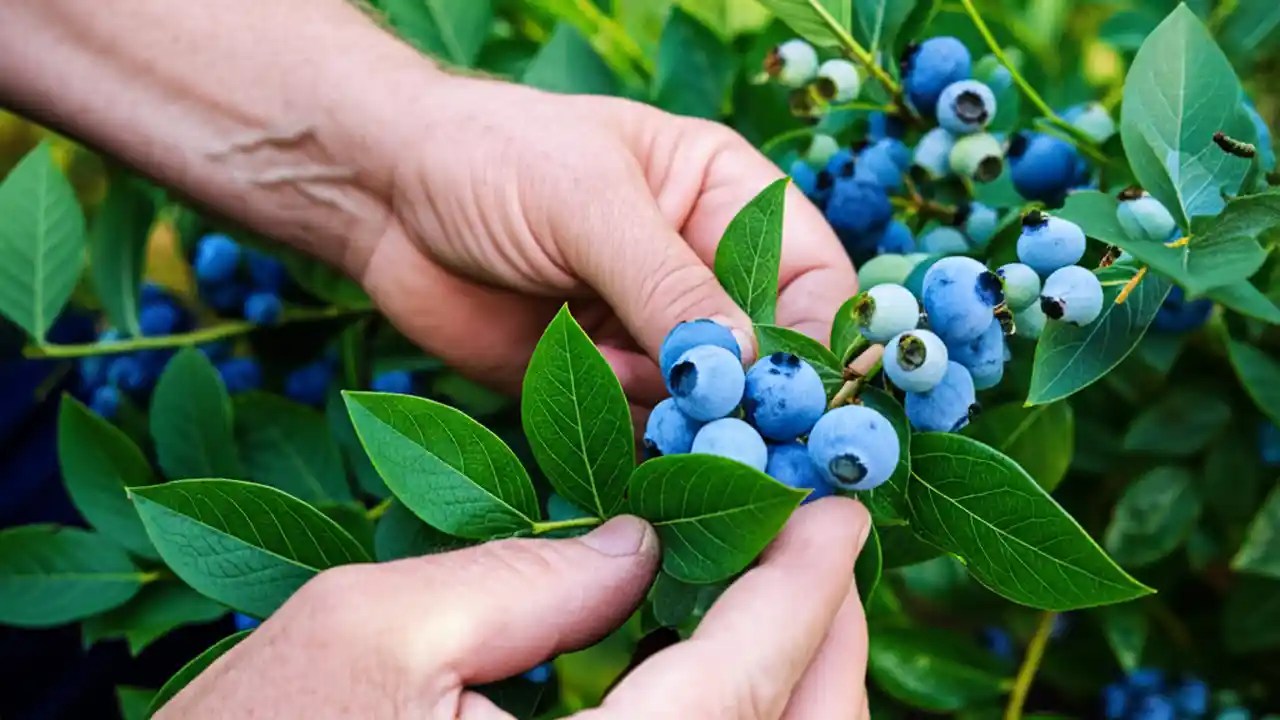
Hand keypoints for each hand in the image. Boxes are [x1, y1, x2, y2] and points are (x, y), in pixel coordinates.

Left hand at [1, 0, 854, 399]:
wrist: (383, 195)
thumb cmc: (492, 157)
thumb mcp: (589, 202)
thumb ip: (669, 281)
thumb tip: (745, 363)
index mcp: (727, 202)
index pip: (812, 279)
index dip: (821, 344)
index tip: (813, 405)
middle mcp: (703, 273)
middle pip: (771, 357)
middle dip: (766, 408)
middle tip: (766, 463)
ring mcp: (654, 334)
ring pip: (712, 407)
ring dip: (706, 444)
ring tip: (696, 475)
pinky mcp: (601, 384)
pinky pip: (648, 434)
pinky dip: (650, 461)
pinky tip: (646, 481)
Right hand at [158, 498, 871, 719]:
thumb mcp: (366, 629)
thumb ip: (525, 579)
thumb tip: (639, 540)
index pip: (742, 683)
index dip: (806, 587)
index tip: (839, 513)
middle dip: (824, 643)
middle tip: (822, 549)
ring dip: (794, 691)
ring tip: (779, 598)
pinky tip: (710, 672)